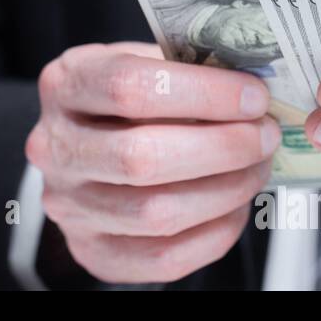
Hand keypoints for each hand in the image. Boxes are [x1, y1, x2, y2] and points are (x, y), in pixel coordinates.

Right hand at [25, 42, 278, 282]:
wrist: (82, 150)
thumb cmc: (121, 103)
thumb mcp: (141, 64)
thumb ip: (186, 70)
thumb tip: (254, 89)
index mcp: (65, 86)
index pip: (128, 86)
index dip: (203, 93)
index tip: (253, 96)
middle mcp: (56, 148)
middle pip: (142, 157)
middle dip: (223, 147)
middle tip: (263, 135)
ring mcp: (68, 205)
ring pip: (157, 213)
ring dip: (226, 190)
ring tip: (255, 167)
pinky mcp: (93, 251)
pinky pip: (164, 256)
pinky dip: (215, 231)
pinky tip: (234, 205)